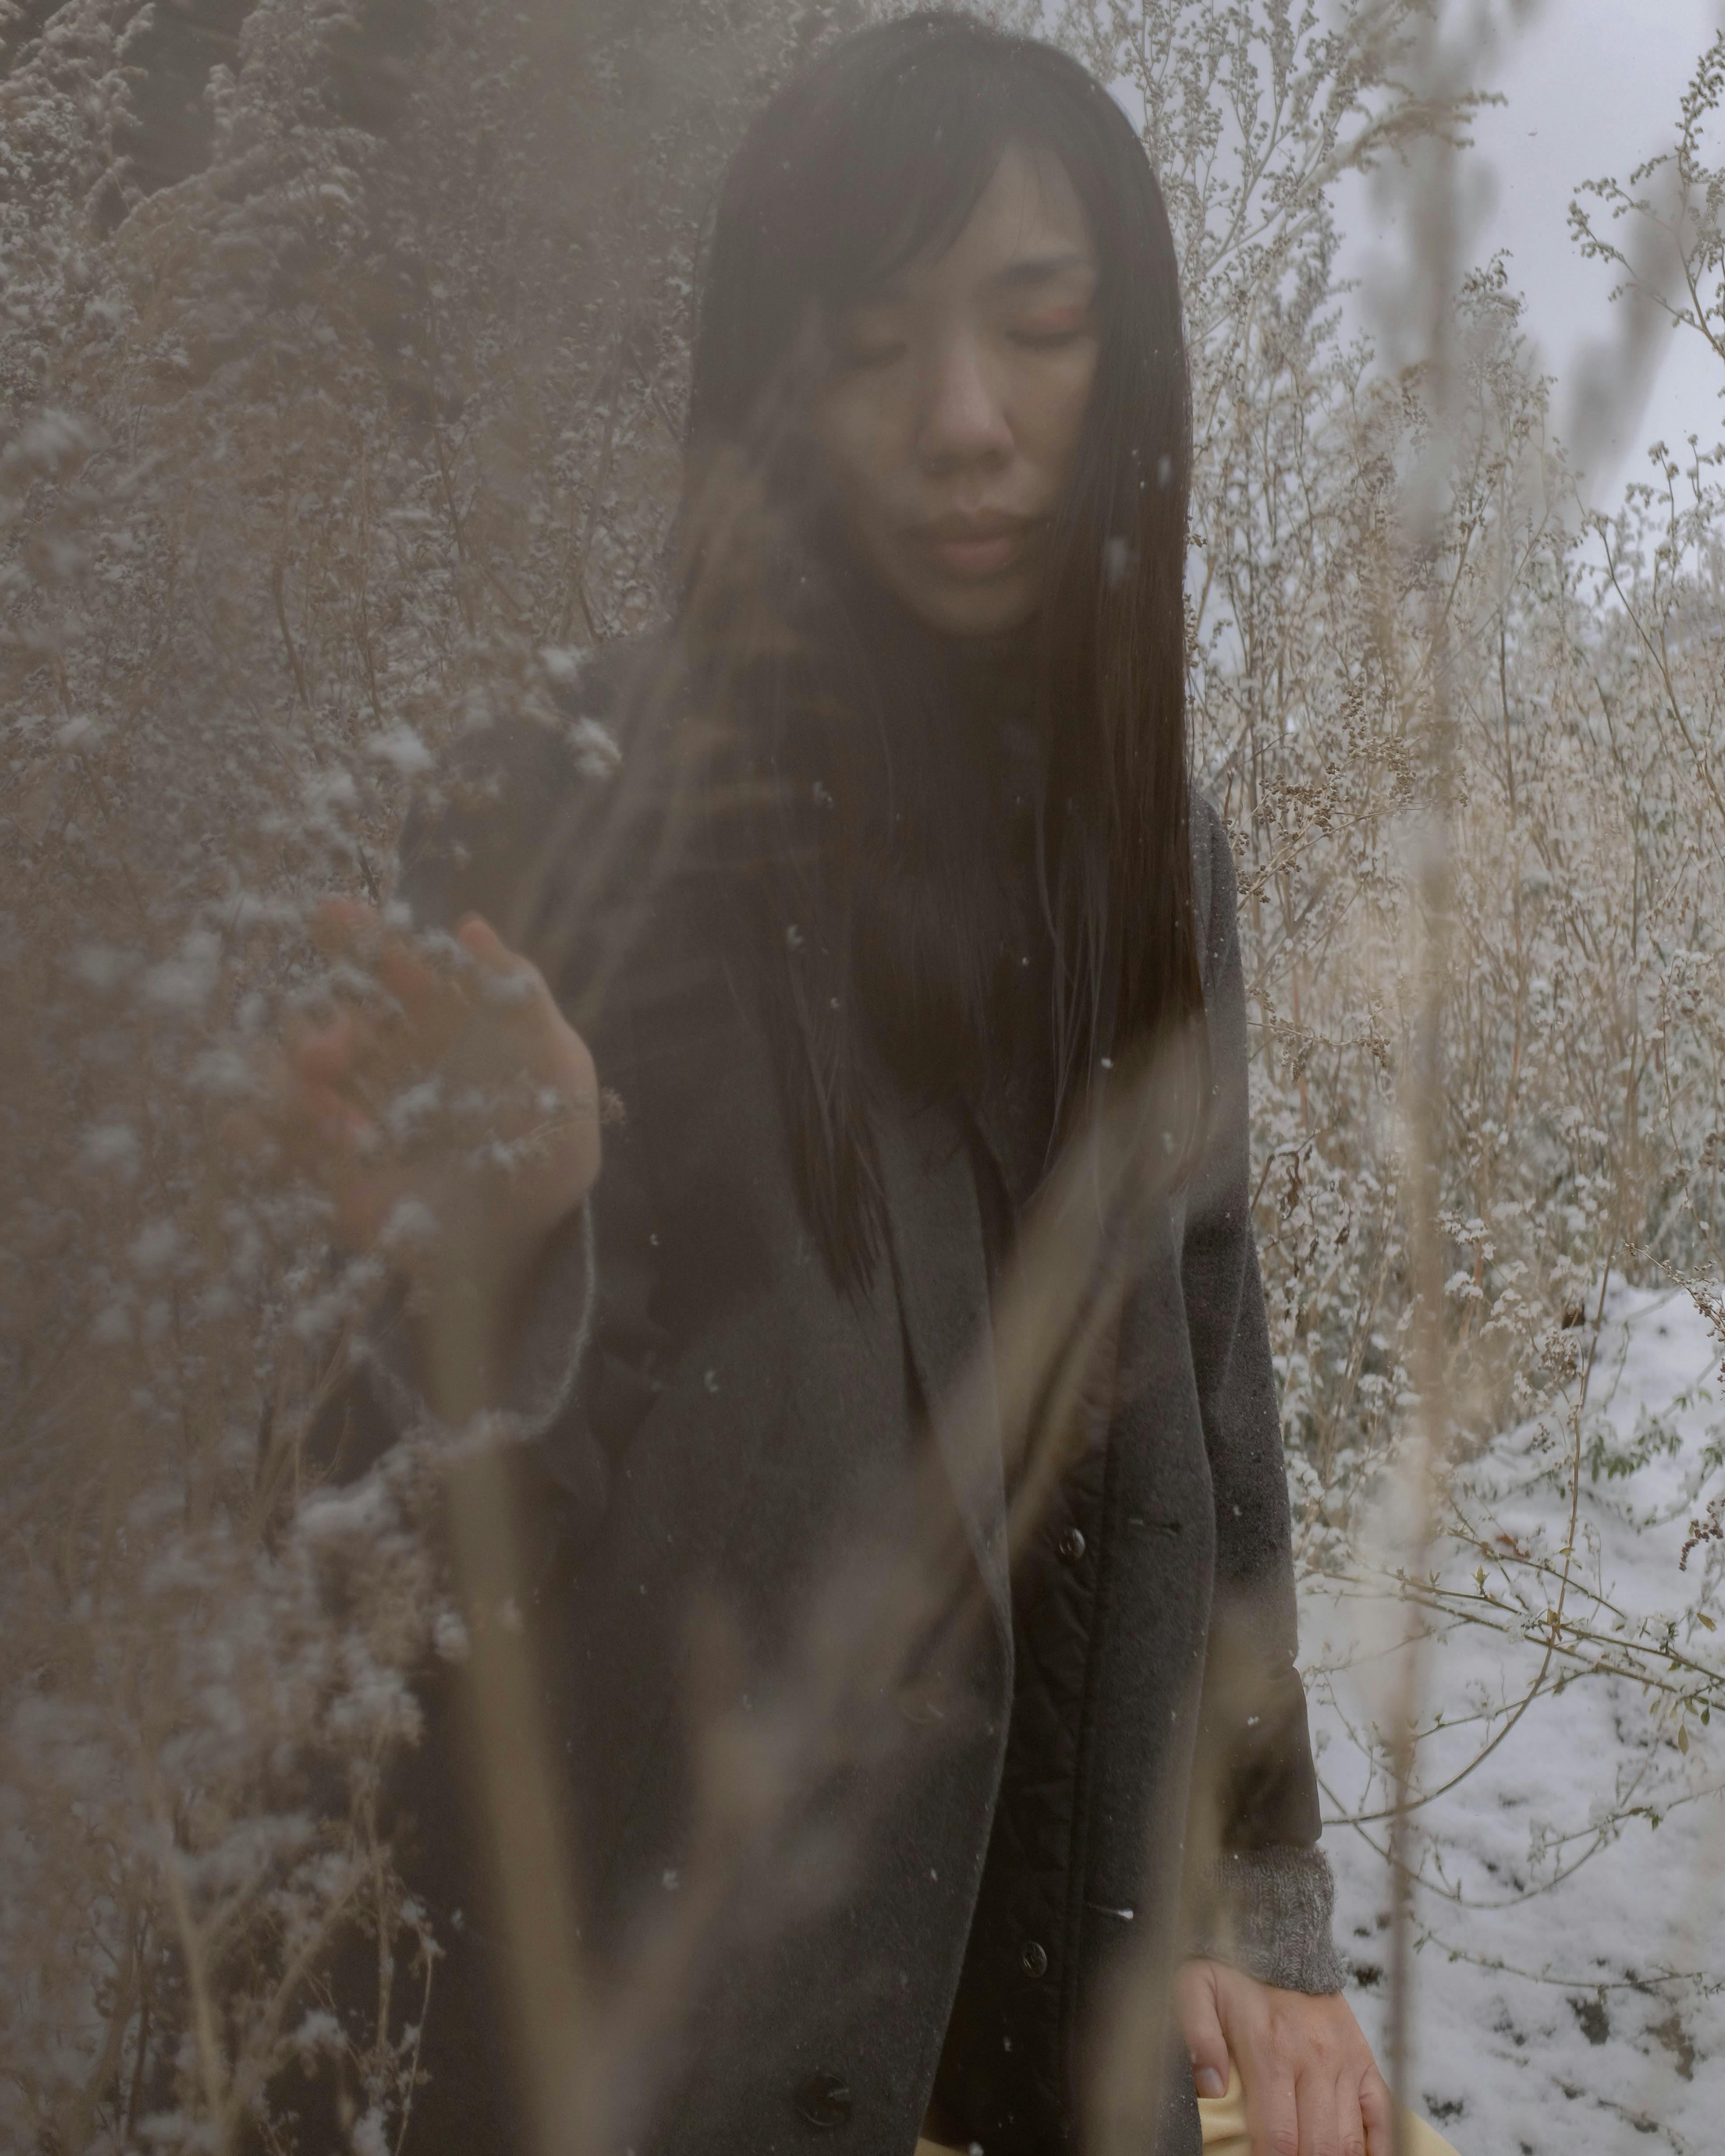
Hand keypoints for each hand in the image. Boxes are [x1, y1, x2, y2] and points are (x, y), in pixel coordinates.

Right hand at [264, 900, 600, 1401]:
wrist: (526, 1231)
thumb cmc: (549, 1136)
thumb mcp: (559, 1070)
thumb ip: (522, 999)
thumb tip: (472, 928)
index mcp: (425, 1011)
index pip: (382, 959)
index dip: (355, 935)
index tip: (332, 918)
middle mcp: (370, 1050)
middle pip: (315, 1019)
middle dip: (312, 1032)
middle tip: (327, 1056)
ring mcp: (336, 1106)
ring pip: (277, 1079)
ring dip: (289, 1095)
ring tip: (344, 1133)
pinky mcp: (314, 1165)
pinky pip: (259, 1144)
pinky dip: (257, 1142)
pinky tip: (285, 1156)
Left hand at [1174, 1958, 1391, 2155]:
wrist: (1280, 1935)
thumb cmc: (1232, 1969)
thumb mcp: (1196, 1989)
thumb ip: (1198, 2038)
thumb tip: (1210, 2090)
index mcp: (1272, 2049)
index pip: (1277, 2136)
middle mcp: (1315, 2059)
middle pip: (1317, 2146)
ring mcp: (1345, 2061)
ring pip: (1348, 2139)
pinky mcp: (1364, 2061)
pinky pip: (1383, 2116)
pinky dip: (1376, 2149)